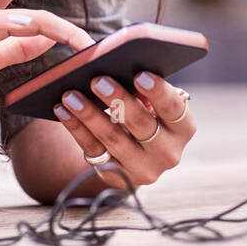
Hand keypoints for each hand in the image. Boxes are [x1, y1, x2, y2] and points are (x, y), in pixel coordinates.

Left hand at [51, 70, 194, 190]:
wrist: (138, 151)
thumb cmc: (147, 112)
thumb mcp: (154, 103)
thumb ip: (144, 90)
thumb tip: (117, 68)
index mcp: (183, 127)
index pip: (173, 108)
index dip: (158, 92)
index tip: (140, 75)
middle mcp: (168, 152)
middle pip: (142, 125)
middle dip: (118, 101)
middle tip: (98, 80)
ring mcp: (143, 169)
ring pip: (114, 140)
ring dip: (90, 115)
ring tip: (71, 94)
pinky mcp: (117, 177)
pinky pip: (93, 151)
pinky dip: (76, 129)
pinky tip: (63, 111)